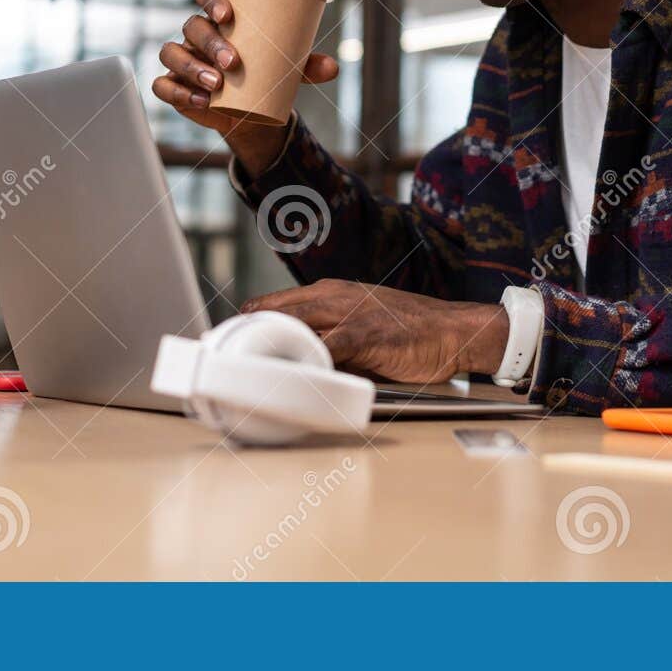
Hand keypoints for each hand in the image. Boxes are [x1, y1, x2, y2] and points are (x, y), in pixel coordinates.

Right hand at [151, 0, 338, 175]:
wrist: (250, 110)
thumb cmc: (266, 73)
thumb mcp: (289, 68)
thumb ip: (308, 65)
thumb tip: (333, 67)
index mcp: (219, 17)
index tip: (228, 14)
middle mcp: (196, 33)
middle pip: (191, 25)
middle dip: (210, 41)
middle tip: (233, 62)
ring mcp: (182, 58)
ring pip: (171, 52)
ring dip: (191, 67)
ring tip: (218, 85)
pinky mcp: (173, 85)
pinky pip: (162, 85)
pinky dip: (176, 91)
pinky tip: (199, 100)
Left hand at [241, 280, 510, 383]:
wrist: (454, 331)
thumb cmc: (410, 334)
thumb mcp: (361, 331)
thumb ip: (329, 344)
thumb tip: (297, 368)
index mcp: (330, 293)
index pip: (275, 304)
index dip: (248, 323)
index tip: (226, 343)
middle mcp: (334, 297)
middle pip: (274, 310)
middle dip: (244, 334)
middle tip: (217, 356)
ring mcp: (348, 313)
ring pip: (293, 324)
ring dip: (265, 346)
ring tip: (239, 367)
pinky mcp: (364, 334)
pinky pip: (324, 348)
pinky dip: (303, 363)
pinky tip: (287, 377)